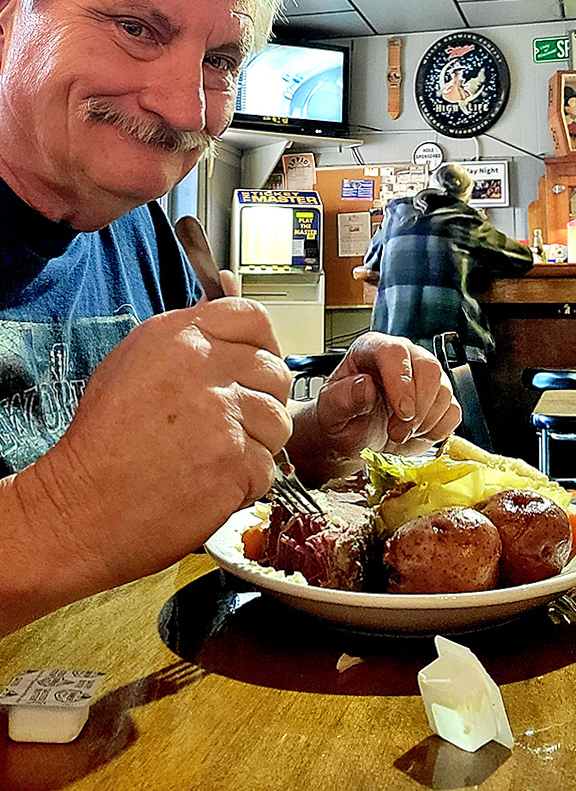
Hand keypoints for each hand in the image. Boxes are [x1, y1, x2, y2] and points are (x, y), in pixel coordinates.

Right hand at [13, 291, 291, 598]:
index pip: (254, 318)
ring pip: (278, 421)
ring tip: (216, 454)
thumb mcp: (138, 357)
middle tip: (231, 422)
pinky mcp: (235, 464)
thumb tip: (227, 284)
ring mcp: (224, 417)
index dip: (262, 344)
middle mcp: (206, 369)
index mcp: (182, 337)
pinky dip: (246, 481)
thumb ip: (191, 325)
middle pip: (275, 372)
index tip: (253, 366)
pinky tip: (211, 481)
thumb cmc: (105, 435)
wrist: (83, 505)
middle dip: (261, 399)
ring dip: (257, 442)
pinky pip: (267, 466)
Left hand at [288, 333, 460, 481]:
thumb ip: (342, 398)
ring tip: (399, 435)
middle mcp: (403, 356)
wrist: (353, 436)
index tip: (401, 412)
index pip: (394, 352)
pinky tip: (415, 435)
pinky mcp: (440, 398)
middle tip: (396, 433)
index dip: (401, 382)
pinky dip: (437, 430)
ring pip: (444, 391)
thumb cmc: (341, 417)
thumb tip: (364, 387)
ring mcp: (424, 376)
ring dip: (424, 422)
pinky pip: (453, 411)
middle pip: (429, 368)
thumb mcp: (330, 411)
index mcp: (372, 349)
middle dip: (417, 408)